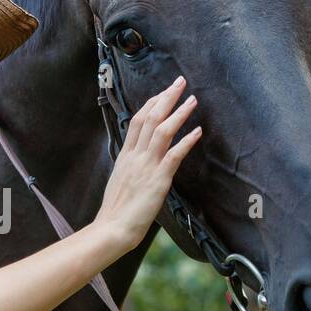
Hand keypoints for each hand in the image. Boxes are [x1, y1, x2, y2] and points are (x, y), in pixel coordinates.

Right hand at [92, 76, 201, 250]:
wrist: (112, 228)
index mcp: (125, 156)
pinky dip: (186, 141)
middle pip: (149, 118)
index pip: (136, 121)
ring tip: (192, 100)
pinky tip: (197, 131)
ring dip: (178, 113)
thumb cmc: (116, 211)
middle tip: (180, 82)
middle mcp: (135, 156)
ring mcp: (146, 166)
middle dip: (166, 97)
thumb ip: (130, 167)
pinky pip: (174, 155)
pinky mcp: (158, 180)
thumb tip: (137, 161)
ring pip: (162, 131)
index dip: (151, 104)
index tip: (163, 93)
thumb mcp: (120, 181)